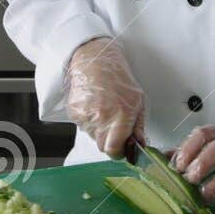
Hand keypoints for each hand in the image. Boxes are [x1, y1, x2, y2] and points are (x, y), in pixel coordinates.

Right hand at [63, 37, 144, 157]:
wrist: (96, 61)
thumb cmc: (119, 79)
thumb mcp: (138, 101)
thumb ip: (138, 126)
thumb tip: (139, 144)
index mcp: (121, 116)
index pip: (114, 149)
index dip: (118, 152)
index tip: (121, 148)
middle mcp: (102, 118)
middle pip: (102, 146)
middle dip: (109, 141)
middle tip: (114, 126)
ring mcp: (86, 115)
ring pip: (93, 136)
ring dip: (99, 129)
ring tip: (104, 109)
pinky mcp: (75, 112)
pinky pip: (83, 126)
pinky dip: (89, 120)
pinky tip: (94, 105)